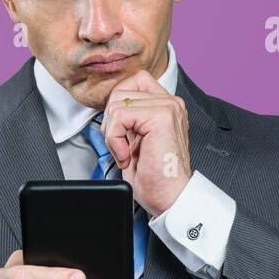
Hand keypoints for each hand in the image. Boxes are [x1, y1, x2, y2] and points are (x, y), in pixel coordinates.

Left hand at [100, 68, 191, 215]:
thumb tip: (108, 105)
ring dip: (112, 134)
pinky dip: (115, 140)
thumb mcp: (136, 139)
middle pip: (119, 92)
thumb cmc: (153, 175)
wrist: (169, 197)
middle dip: (110, 122)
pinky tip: (128, 156)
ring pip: (116, 104)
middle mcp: (170, 102)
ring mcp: (168, 107)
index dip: (116, 106)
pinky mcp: (161, 116)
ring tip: (126, 153)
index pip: (131, 82)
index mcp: (165, 105)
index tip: (120, 133)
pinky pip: (120, 117)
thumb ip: (128, 117)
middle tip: (121, 146)